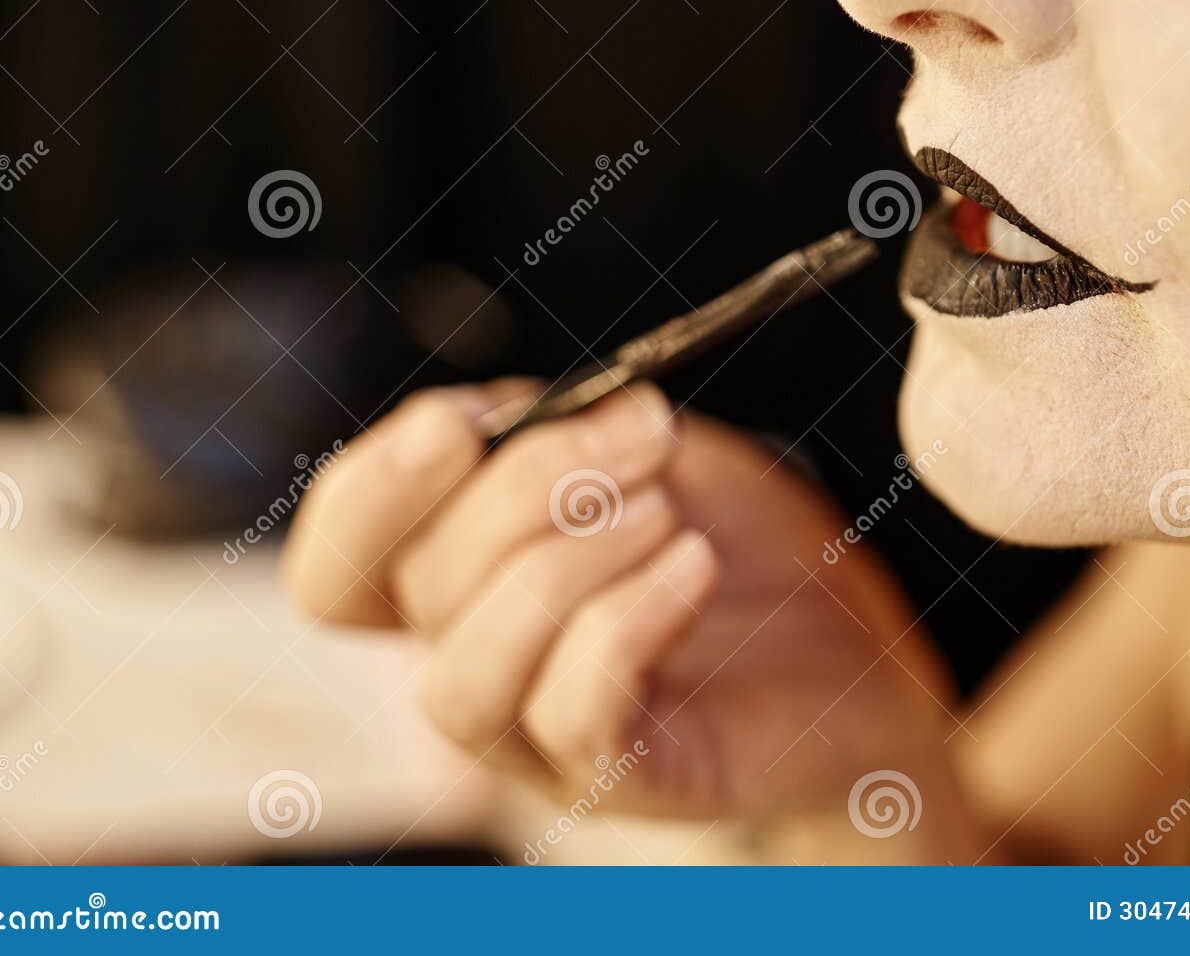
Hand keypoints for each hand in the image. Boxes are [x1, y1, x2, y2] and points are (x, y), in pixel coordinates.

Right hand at [283, 382, 975, 859]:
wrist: (854, 646)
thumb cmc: (742, 546)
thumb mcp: (651, 456)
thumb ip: (566, 429)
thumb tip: (513, 412)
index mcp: (460, 583)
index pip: (336, 569)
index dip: (374, 488)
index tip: (477, 415)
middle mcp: (478, 664)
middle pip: (418, 588)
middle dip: (528, 483)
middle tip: (644, 434)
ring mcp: (539, 738)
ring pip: (464, 672)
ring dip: (563, 564)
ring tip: (665, 513)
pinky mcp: (620, 776)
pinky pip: (573, 711)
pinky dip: (628, 618)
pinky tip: (692, 567)